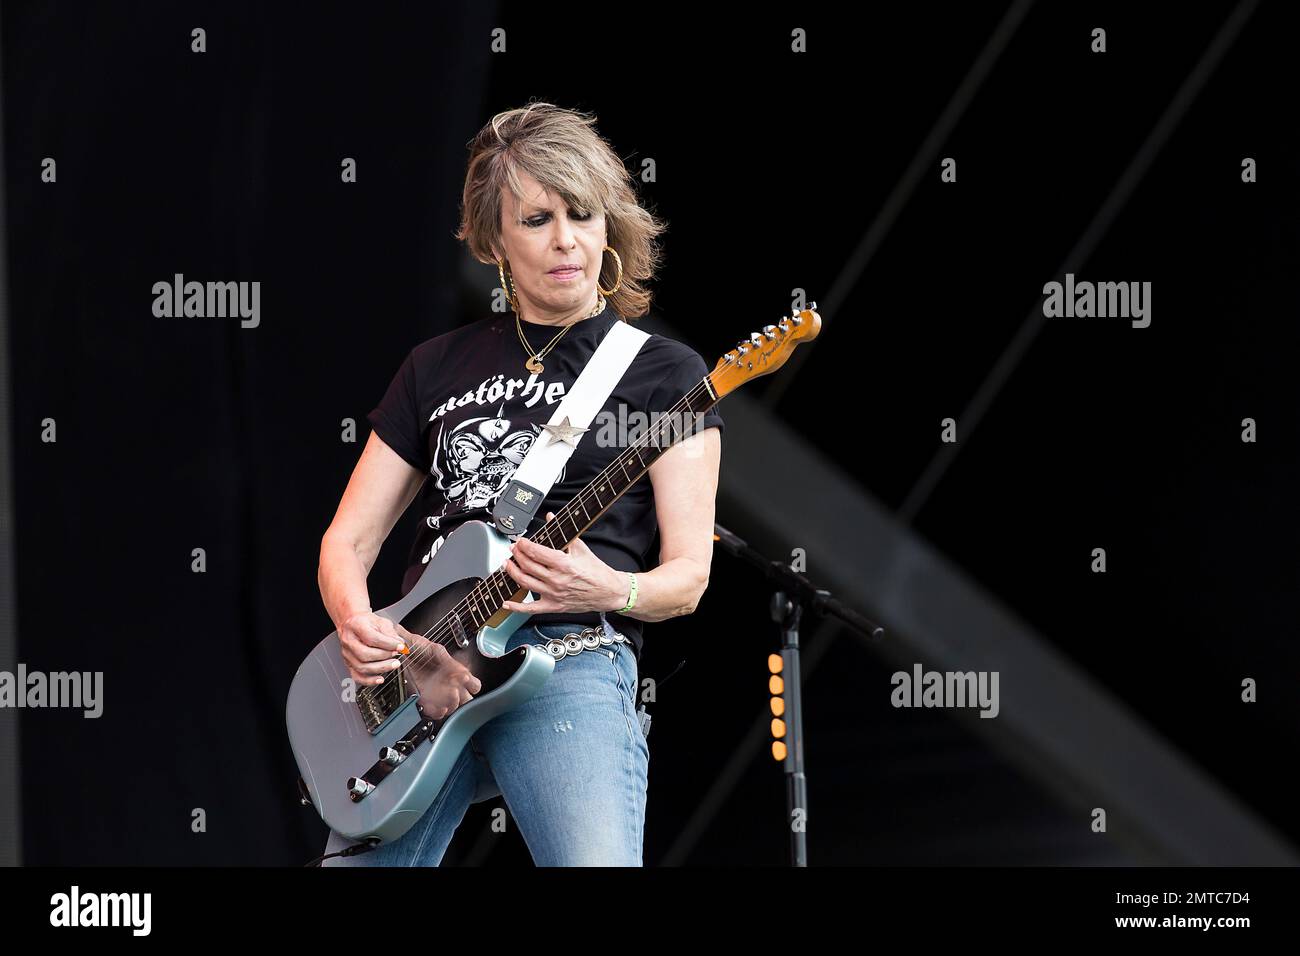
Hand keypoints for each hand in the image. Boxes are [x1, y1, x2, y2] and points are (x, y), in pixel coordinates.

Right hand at [338, 611, 411, 687]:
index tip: (400, 646)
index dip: (388, 644)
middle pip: (365, 654)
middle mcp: (348, 640)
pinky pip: (356, 676)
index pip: (371, 638)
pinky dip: (369, 681)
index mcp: (356, 626)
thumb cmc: (366, 622)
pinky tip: (380, 679)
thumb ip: (391, 633)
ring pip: (361, 666)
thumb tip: (400, 643)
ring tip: (393, 664)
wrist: (352, 622)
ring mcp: (347, 653)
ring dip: (380, 668)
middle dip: (384, 656)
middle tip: (396, 655)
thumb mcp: (380, 621)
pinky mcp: (348, 664)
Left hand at [401, 629, 481, 719]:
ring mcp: (437, 694)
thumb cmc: (420, 648)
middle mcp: (449, 685)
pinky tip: (436, 706)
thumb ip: (449, 661)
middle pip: (465, 700)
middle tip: (455, 690)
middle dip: (463, 698)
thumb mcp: (436, 650)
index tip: (465, 680)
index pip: (474, 685)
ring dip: (451, 705)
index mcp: (456, 673)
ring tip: (446, 697)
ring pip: (451, 708)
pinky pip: (434, 712)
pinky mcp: (424, 699)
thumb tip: (463, 672)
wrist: (401, 651)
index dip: (472, 685)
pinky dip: (436, 712)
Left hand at [500, 512, 625, 614]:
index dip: (524, 544)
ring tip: (507, 564)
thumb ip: (564, 533)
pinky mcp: (553, 606)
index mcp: (564, 564)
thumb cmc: (597, 572)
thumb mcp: (581, 548)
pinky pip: (530, 608)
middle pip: (528, 565)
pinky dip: (516, 607)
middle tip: (513, 548)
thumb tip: (551, 517)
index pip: (536, 552)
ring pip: (525, 582)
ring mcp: (553, 594)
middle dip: (517, 554)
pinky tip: (506, 602)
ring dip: (512, 572)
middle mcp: (556, 580)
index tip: (520, 540)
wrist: (609, 592)